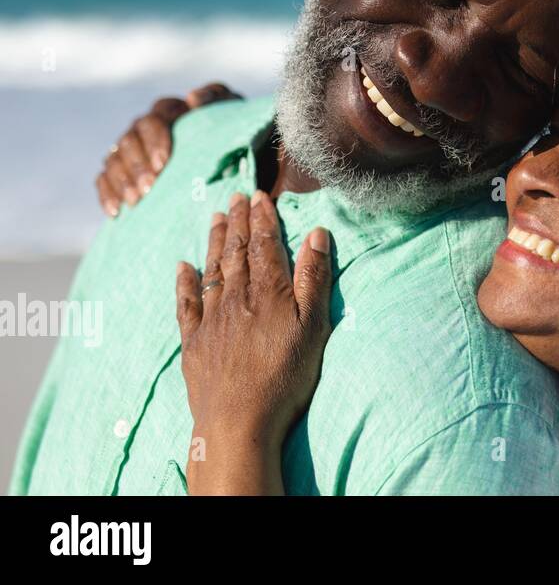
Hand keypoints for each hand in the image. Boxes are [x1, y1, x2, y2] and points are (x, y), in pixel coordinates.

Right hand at [96, 82, 241, 215]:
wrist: (230, 155)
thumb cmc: (232, 130)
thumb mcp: (231, 110)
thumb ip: (215, 98)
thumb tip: (192, 99)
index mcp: (169, 110)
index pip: (154, 120)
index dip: (155, 141)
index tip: (164, 163)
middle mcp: (145, 126)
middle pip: (130, 141)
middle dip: (138, 165)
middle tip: (150, 188)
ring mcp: (131, 148)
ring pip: (114, 159)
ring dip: (122, 181)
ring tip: (136, 201)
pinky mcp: (122, 169)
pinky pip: (104, 178)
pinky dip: (107, 194)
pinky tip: (117, 212)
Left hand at [176, 192, 332, 491]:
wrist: (239, 421)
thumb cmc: (286, 376)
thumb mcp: (314, 327)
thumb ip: (314, 279)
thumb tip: (317, 234)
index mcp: (269, 292)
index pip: (266, 244)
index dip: (263, 218)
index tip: (260, 196)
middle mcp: (237, 298)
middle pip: (237, 251)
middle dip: (238, 221)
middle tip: (236, 196)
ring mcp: (212, 319)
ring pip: (213, 270)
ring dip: (216, 241)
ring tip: (217, 218)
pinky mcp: (194, 342)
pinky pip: (186, 304)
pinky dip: (185, 282)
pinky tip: (183, 266)